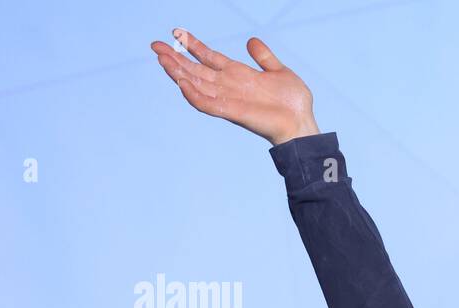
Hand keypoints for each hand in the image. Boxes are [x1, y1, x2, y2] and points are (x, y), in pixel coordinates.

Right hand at [150, 29, 318, 144]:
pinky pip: (208, 104)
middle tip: (155, 45)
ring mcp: (229, 99)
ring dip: (178, 73)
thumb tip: (251, 40)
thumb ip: (264, 57)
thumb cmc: (294, 103)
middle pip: (195, 70)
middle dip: (176, 59)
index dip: (192, 45)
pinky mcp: (233, 112)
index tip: (176, 32)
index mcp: (238, 74)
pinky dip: (193, 95)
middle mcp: (229, 86)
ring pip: (196, 84)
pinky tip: (181, 83)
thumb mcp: (279, 71)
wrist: (302, 123)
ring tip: (162, 59)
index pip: (209, 57)